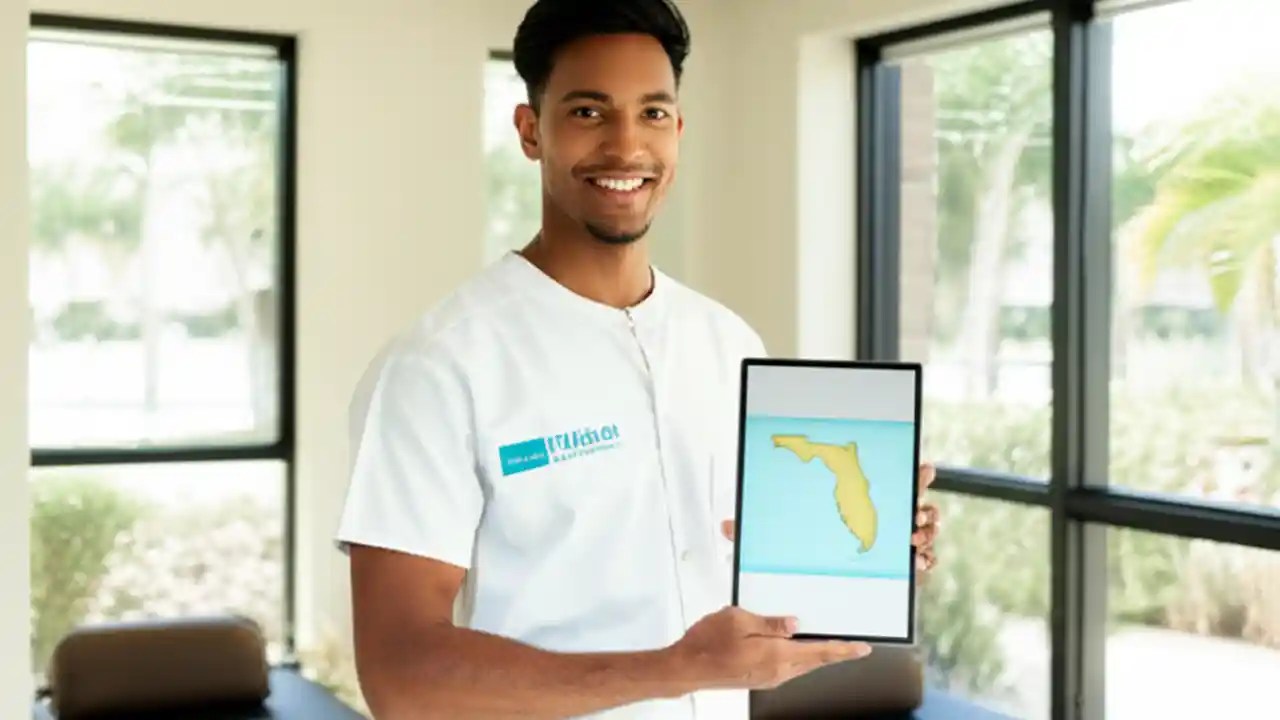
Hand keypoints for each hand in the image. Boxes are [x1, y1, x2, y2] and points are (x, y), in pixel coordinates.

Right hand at [667, 606, 871, 689]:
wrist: (687, 668)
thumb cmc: (708, 643)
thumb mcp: (739, 620)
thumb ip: (771, 623)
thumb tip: (794, 623)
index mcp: (777, 656)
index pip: (819, 653)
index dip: (844, 651)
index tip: (863, 648)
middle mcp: (777, 672)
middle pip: (814, 662)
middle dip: (835, 654)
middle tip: (852, 646)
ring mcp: (768, 678)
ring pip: (802, 666)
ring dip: (817, 657)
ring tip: (829, 646)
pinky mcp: (758, 678)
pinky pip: (788, 668)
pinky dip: (800, 659)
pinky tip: (797, 649)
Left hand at [719, 462, 941, 571]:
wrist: (806, 596)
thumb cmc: (793, 553)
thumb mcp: (774, 538)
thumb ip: (753, 530)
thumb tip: (724, 526)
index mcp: (856, 499)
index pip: (891, 480)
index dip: (912, 473)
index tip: (923, 468)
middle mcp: (879, 519)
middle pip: (917, 503)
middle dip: (923, 504)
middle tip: (915, 512)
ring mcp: (891, 545)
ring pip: (925, 531)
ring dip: (926, 531)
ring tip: (912, 536)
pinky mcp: (896, 572)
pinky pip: (923, 563)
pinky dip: (925, 559)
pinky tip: (918, 561)